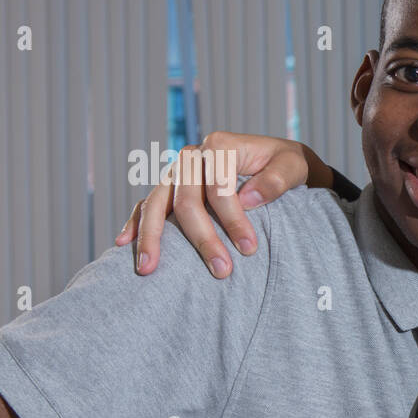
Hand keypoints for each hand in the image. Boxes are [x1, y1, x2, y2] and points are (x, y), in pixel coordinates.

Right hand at [115, 132, 324, 277]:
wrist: (277, 162)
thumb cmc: (286, 165)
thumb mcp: (294, 166)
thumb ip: (277, 179)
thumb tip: (249, 198)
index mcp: (220, 146)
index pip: (218, 186)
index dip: (232, 219)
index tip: (249, 249)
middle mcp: (192, 157)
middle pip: (186, 200)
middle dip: (203, 238)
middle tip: (222, 271)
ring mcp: (176, 174)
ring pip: (157, 203)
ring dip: (153, 238)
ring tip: (149, 269)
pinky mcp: (171, 188)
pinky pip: (146, 205)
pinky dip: (135, 224)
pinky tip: (123, 245)